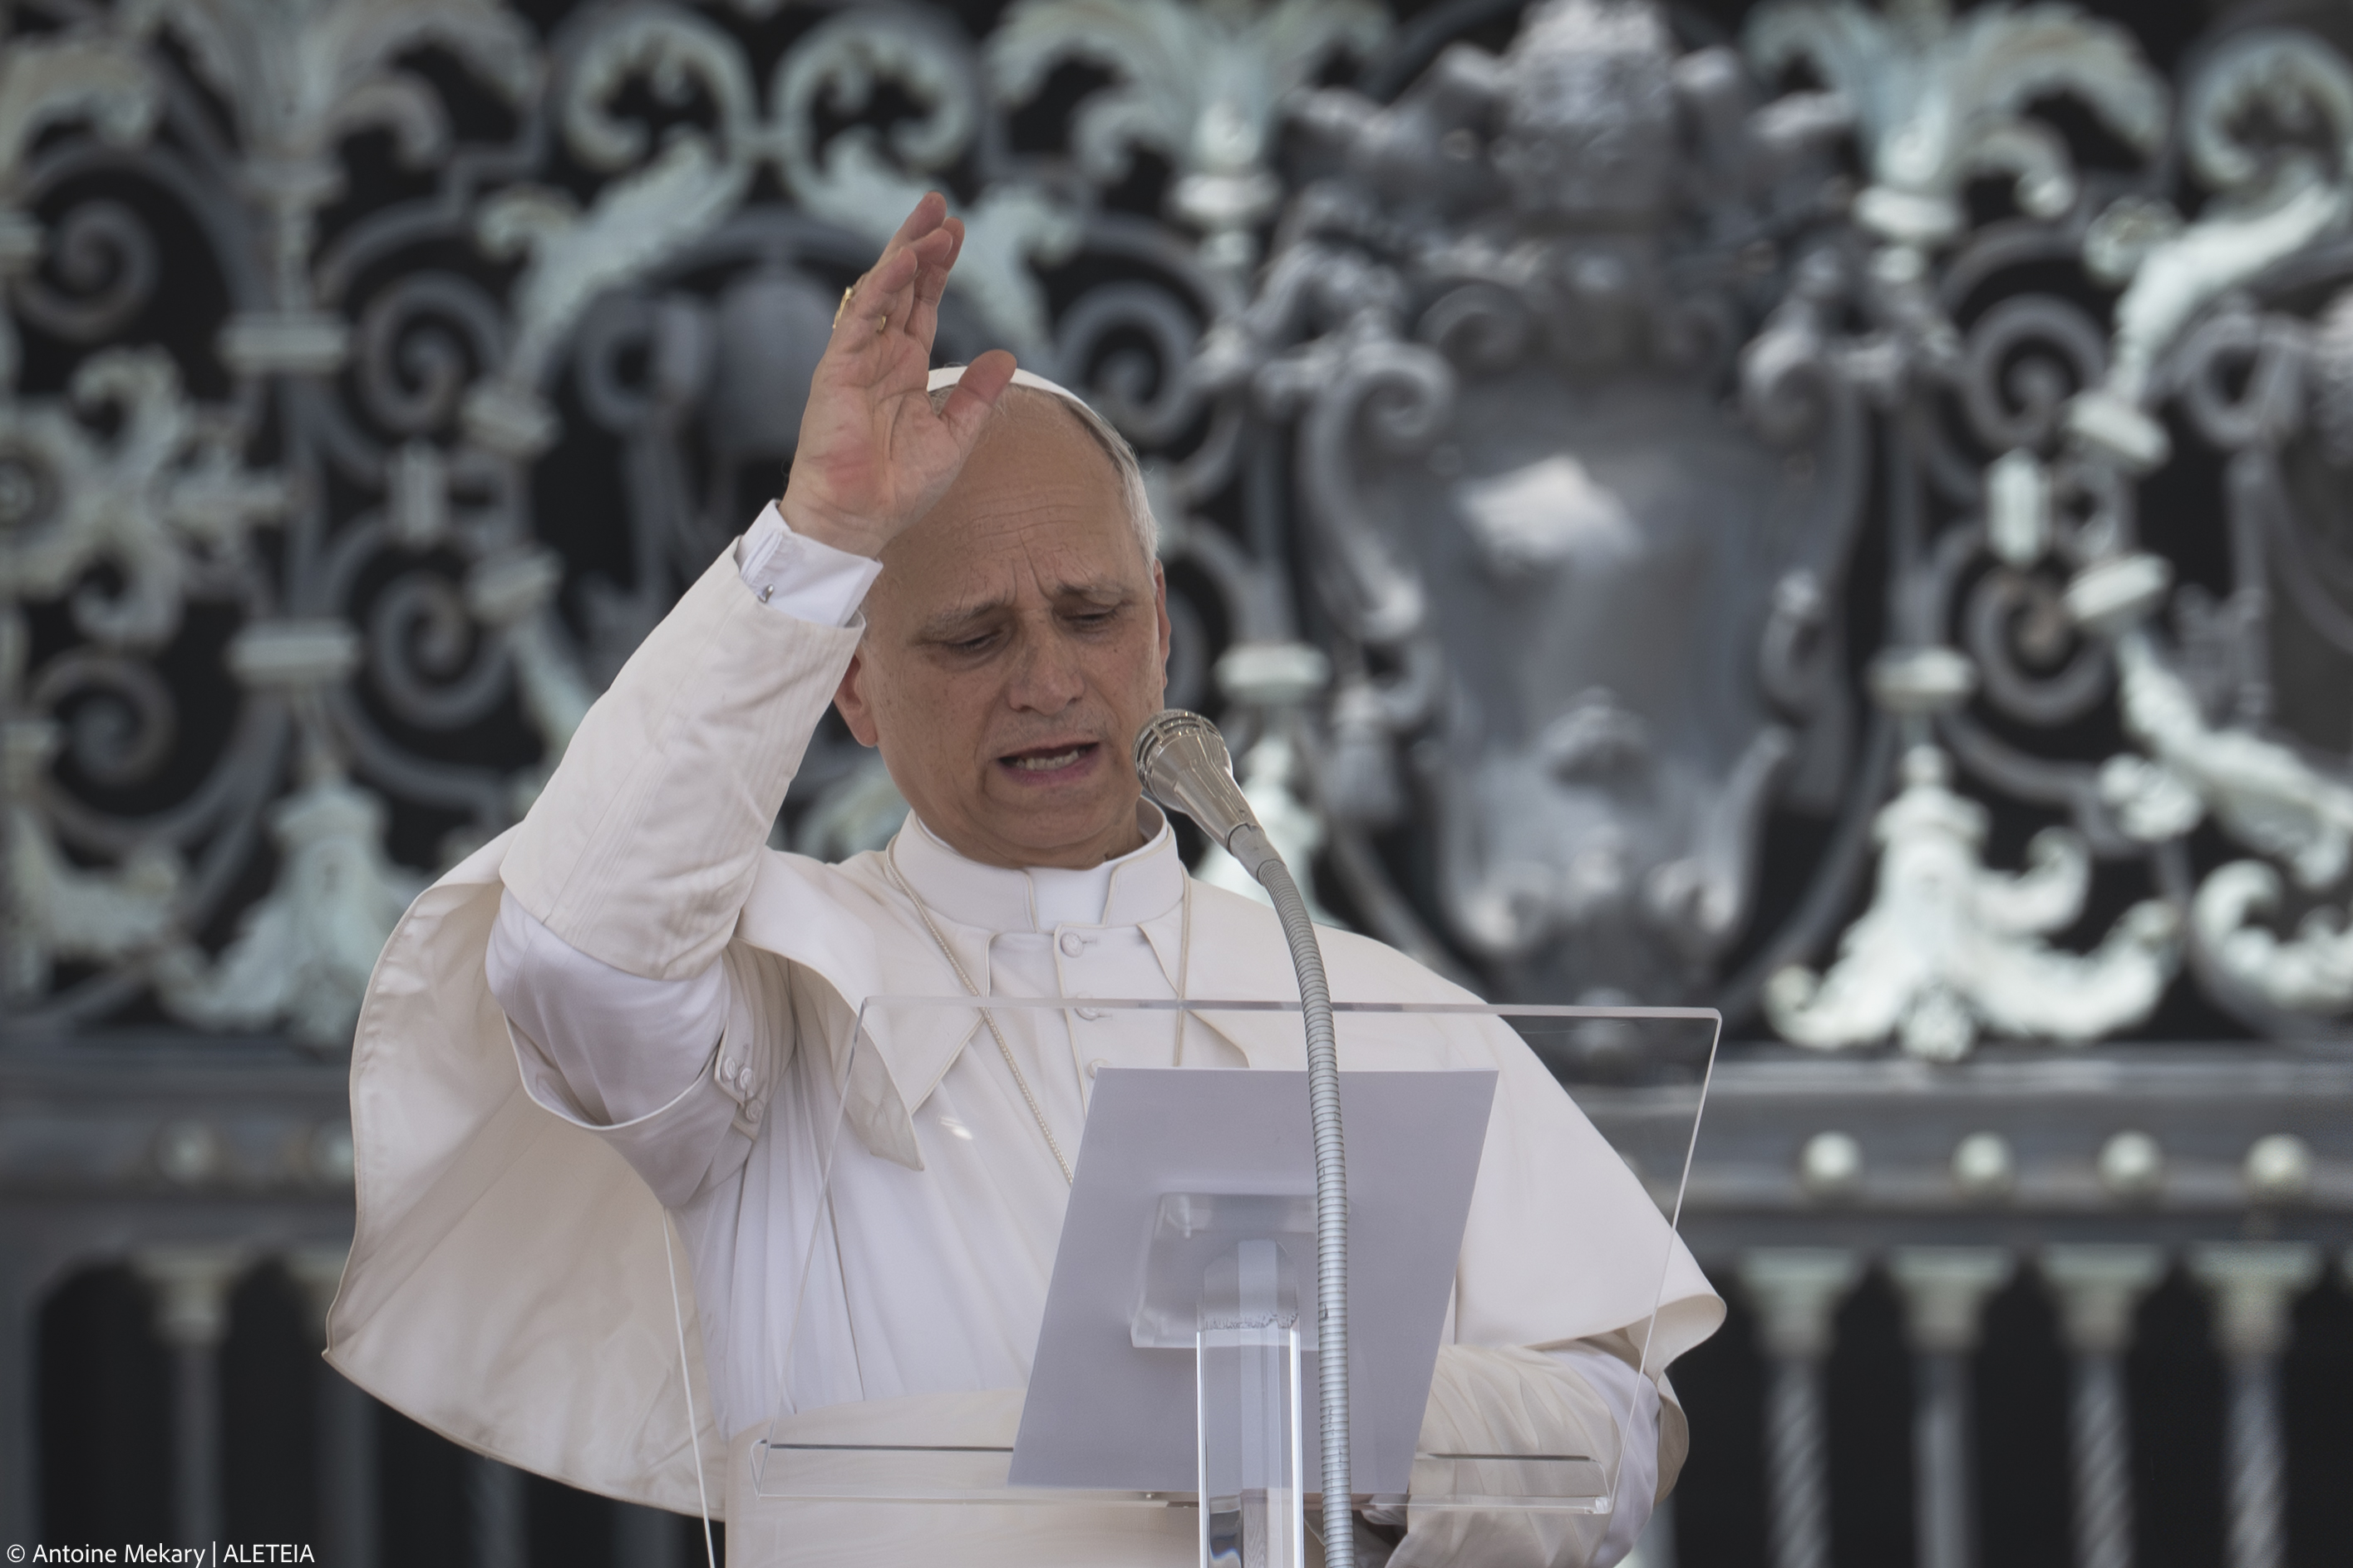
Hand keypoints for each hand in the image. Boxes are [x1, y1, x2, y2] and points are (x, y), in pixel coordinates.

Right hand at [779, 192, 1018, 557]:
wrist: (860, 520)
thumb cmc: (899, 488)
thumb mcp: (956, 437)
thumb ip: (978, 395)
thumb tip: (1006, 354)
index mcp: (905, 370)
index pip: (922, 306)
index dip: (938, 269)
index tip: (957, 232)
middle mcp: (879, 357)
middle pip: (901, 286)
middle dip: (921, 244)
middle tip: (941, 205)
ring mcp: (856, 359)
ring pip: (882, 291)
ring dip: (906, 252)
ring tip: (932, 219)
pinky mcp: (838, 369)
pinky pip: (862, 317)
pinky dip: (884, 285)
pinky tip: (907, 258)